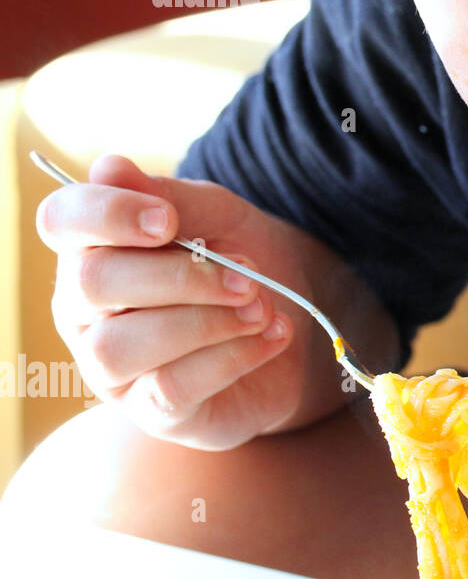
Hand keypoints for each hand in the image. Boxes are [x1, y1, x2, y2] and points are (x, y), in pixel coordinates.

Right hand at [37, 153, 345, 449]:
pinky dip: (233, 356)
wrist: (294, 319)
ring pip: (123, 344)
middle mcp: (87, 311)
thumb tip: (108, 166)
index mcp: (93, 249)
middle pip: (93, 283)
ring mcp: (114, 368)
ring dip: (206, 320)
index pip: (61, 221)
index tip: (170, 219)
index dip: (108, 214)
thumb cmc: (238, 261)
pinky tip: (272, 335)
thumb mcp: (218, 216)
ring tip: (262, 307)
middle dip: (179, 274)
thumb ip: (168, 195)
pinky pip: (174, 387)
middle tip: (245, 272)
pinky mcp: (156, 412)